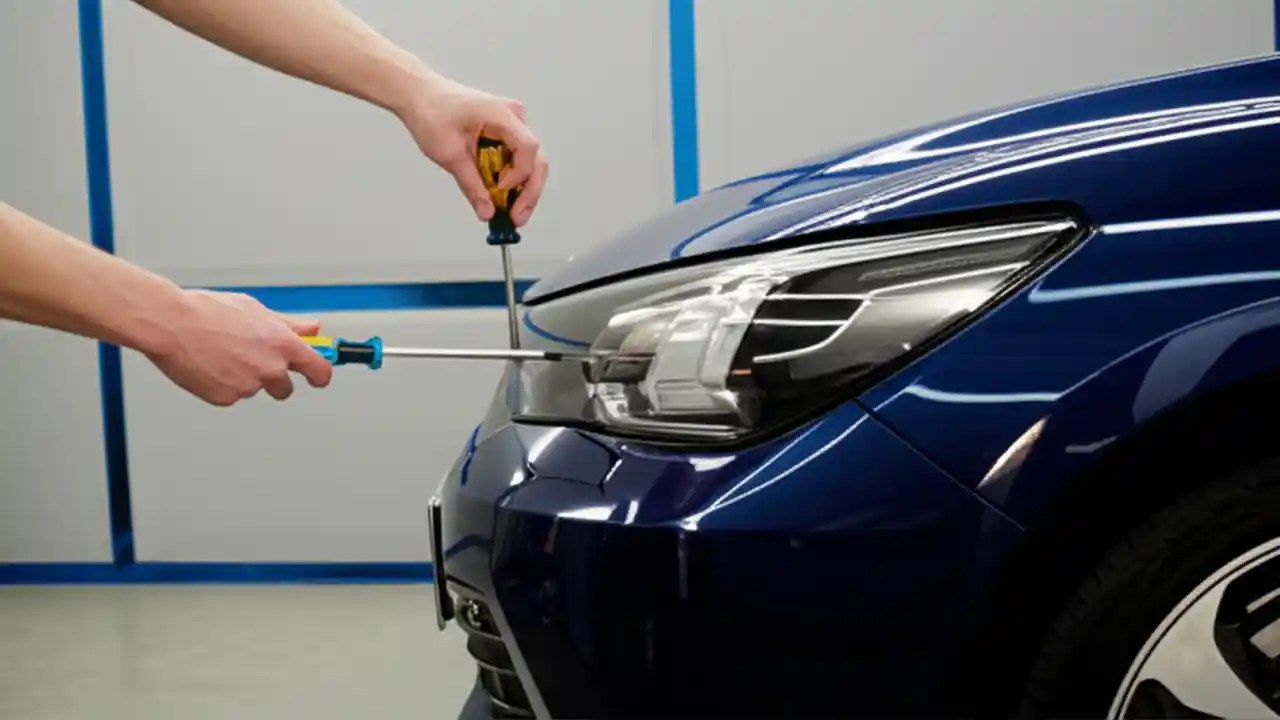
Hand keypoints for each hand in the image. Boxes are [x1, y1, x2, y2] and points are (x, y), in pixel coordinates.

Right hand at [145, 290, 333, 405]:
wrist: (172, 324)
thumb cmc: (210, 311)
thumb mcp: (256, 310)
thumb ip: (288, 325)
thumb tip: (312, 329)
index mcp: (283, 345)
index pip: (319, 370)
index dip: (319, 375)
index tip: (317, 376)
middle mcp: (270, 368)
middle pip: (285, 388)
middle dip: (273, 380)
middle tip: (249, 360)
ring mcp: (248, 386)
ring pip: (254, 389)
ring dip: (244, 378)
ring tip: (220, 355)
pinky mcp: (226, 398)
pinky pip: (230, 396)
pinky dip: (222, 385)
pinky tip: (208, 365)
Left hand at [399, 73, 548, 226]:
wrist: (419, 95)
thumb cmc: (432, 111)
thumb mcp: (450, 154)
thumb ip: (472, 186)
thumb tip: (487, 211)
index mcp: (502, 115)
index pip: (527, 149)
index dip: (518, 177)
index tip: (501, 195)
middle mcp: (513, 118)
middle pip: (536, 159)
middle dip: (528, 192)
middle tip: (517, 217)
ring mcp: (511, 125)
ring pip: (529, 162)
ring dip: (521, 188)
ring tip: (509, 212)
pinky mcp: (504, 133)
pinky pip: (516, 159)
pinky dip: (511, 179)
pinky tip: (501, 196)